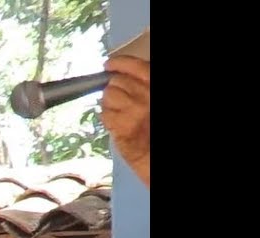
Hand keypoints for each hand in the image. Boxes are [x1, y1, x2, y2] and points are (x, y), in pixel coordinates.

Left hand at [100, 56, 149, 184]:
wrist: (154, 153)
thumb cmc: (151, 125)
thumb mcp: (150, 97)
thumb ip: (141, 84)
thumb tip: (118, 74)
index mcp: (154, 82)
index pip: (134, 65)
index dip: (118, 63)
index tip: (108, 65)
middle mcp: (146, 93)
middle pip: (116, 81)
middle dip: (113, 89)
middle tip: (118, 101)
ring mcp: (134, 108)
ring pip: (107, 96)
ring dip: (108, 103)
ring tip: (119, 113)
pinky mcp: (123, 124)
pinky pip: (104, 114)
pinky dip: (108, 118)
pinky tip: (117, 124)